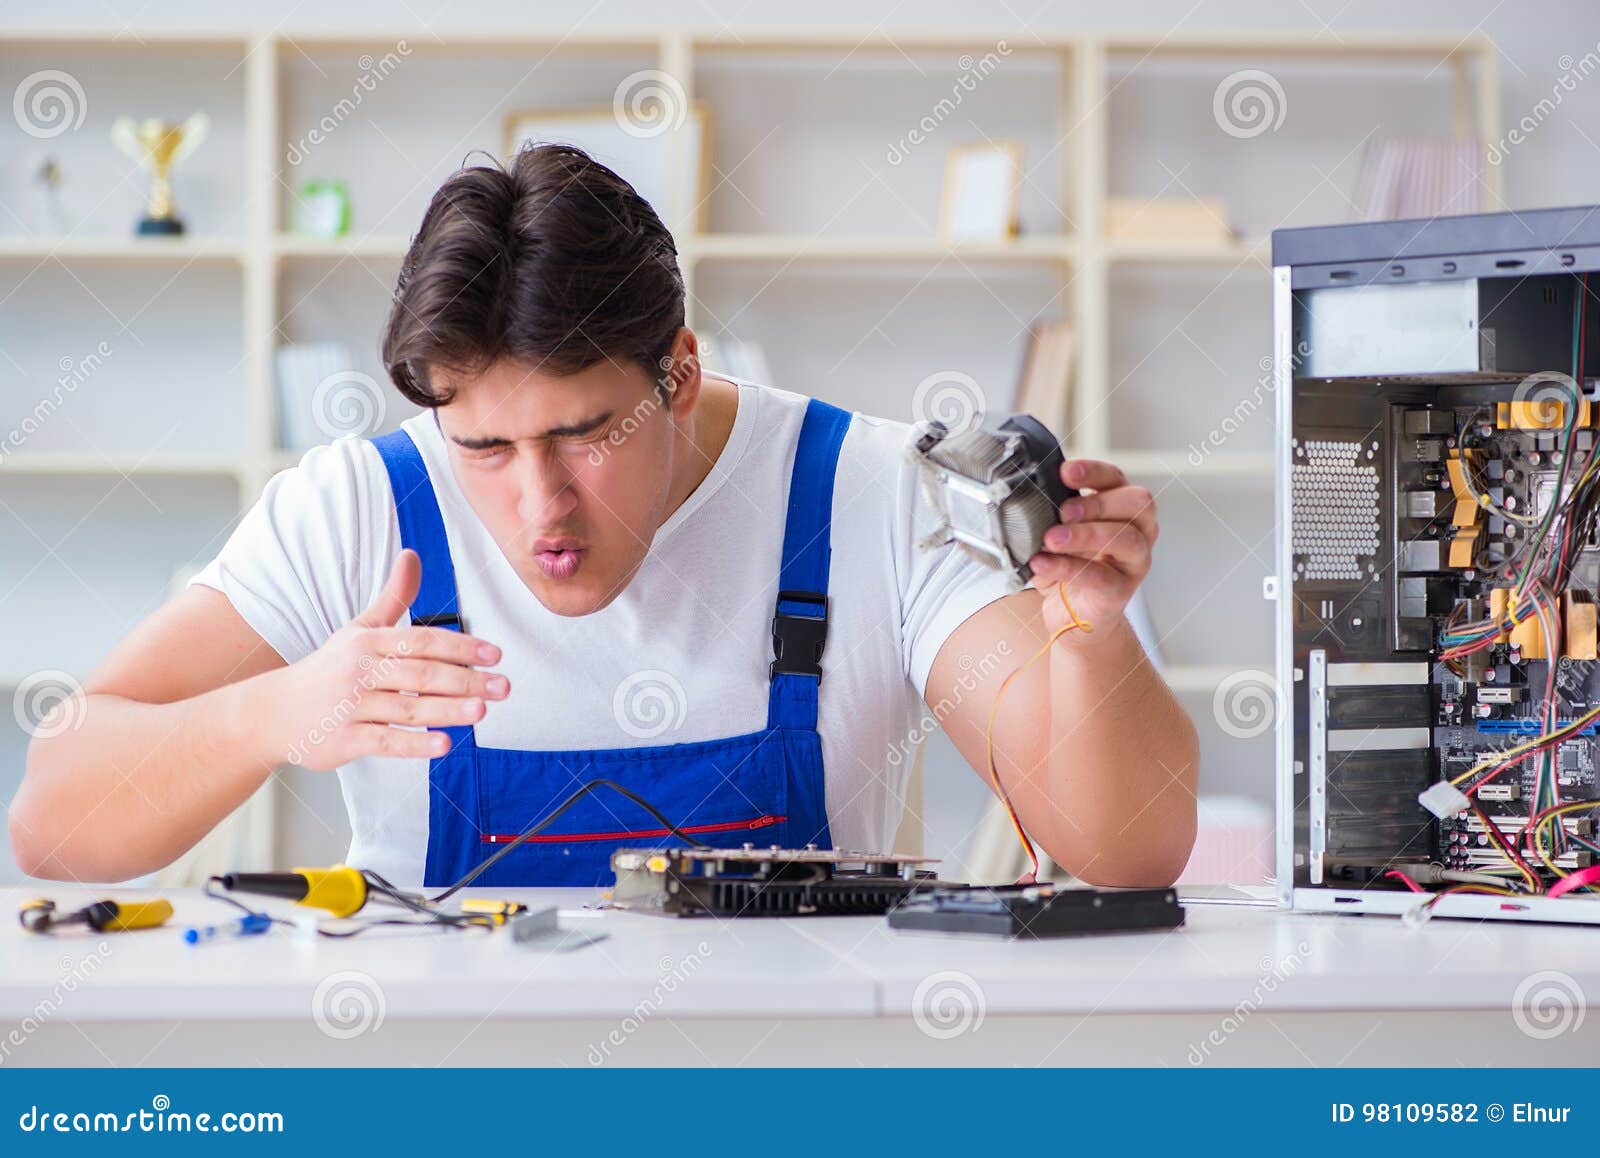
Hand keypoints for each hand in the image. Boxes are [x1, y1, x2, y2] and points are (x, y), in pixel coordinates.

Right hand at [259, 548, 508, 769]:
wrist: (272, 712)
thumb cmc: (329, 669)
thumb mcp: (359, 630)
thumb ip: (392, 597)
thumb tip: (413, 554)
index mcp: (367, 642)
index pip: (421, 641)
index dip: (461, 647)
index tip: (496, 655)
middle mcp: (359, 671)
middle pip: (420, 674)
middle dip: (465, 680)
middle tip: (504, 687)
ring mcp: (350, 706)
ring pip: (407, 707)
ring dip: (447, 710)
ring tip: (483, 712)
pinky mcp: (344, 740)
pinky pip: (386, 742)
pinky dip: (415, 743)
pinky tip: (445, 745)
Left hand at [1028, 459, 1157, 633]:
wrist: (1072, 615)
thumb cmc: (1069, 567)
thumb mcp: (1059, 534)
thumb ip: (1051, 516)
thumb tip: (1026, 502)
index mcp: (1120, 508)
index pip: (1116, 479)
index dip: (1094, 472)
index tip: (1065, 472)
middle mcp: (1138, 531)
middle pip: (1136, 504)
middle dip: (1097, 503)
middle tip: (1063, 511)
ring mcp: (1135, 562)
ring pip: (1125, 539)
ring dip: (1086, 534)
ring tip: (1051, 538)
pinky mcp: (1122, 591)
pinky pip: (1100, 576)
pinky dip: (1067, 567)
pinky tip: (1042, 563)